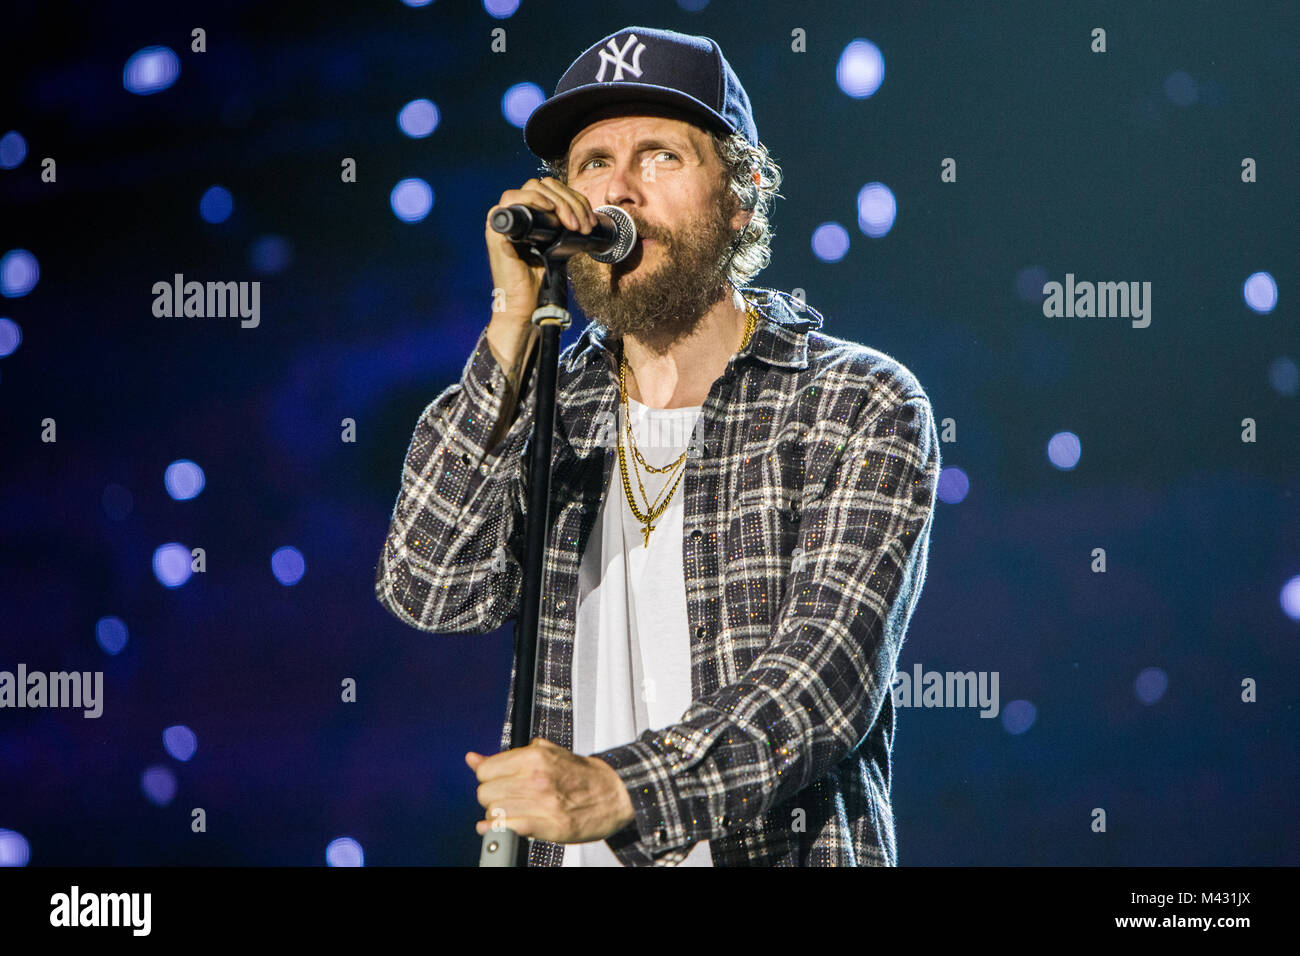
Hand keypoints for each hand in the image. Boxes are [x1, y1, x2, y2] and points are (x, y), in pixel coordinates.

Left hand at [468, 737, 635, 843]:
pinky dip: (500, 831)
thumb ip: (506, 757)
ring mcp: (544, 803)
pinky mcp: (551, 826)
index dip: (488, 778)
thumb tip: (473, 758)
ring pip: (494, 813)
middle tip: (504, 798)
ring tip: (510, 812)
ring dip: (498, 816)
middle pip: (486, 794)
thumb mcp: (544, 753)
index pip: (485, 771)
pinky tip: (500, 828)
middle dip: (491, 798)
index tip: (496, 782)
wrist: (614, 792)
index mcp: (534, 758)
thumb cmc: (580, 774)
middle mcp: (537, 779)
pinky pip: (511, 829)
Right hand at [484, 177, 597, 366]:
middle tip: (582, 226)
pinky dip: (533, 198)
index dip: (575, 199)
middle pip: (546, 185)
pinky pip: (512, 199)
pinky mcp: (497, 226)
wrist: (526, 304)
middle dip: (571, 202)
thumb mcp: (560, 246)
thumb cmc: (542, 279)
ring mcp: (506, 217)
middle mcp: (517, 211)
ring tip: (573, 225)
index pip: (554, 190)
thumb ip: (565, 228)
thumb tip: (585, 214)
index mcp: (532, 214)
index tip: (589, 222)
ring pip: (535, 187)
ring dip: (559, 202)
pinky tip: (549, 209)